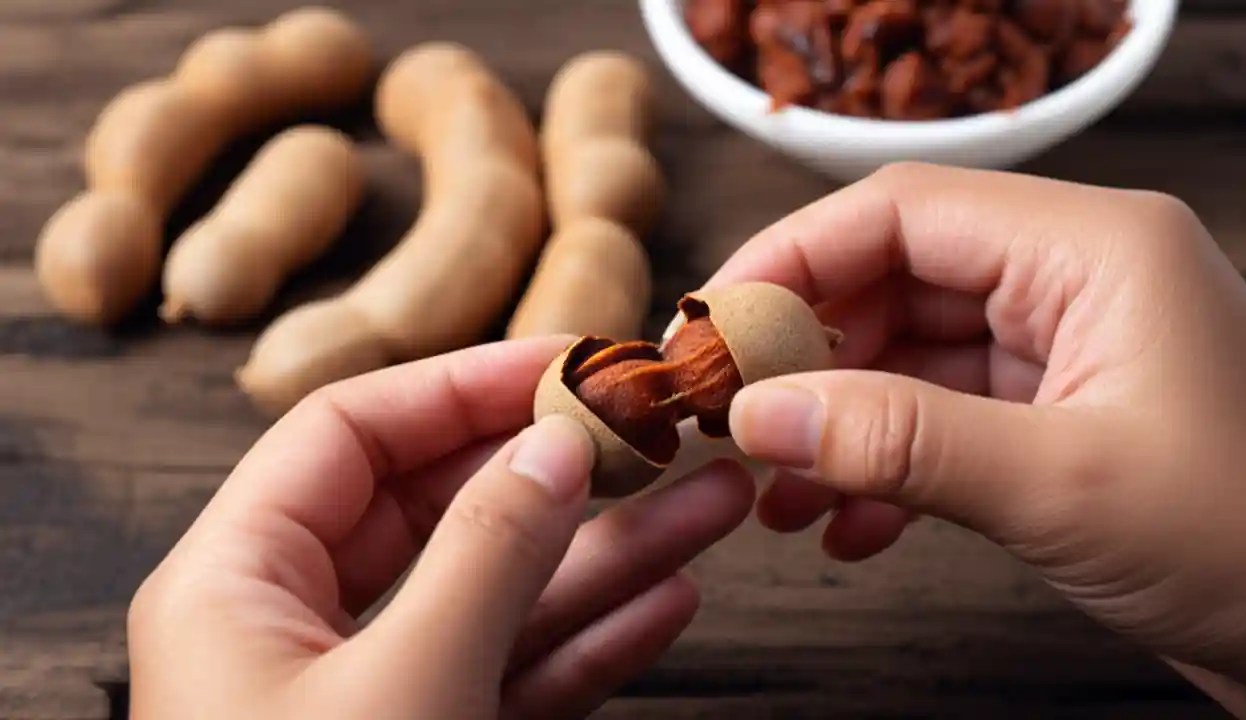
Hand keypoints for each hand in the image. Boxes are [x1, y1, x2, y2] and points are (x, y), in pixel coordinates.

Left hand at [126, 337, 753, 719]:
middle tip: (664, 432)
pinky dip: (594, 642)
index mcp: (240, 582)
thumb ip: (483, 556)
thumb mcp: (404, 686)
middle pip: (446, 509)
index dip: (462, 385)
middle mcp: (302, 625)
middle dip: (566, 473)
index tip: (567, 362)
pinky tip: (669, 601)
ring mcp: (376, 692)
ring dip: (610, 553)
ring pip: (504, 593)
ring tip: (713, 505)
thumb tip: (551, 447)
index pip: (352, 432)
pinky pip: (519, 672)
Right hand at [700, 163, 1245, 716]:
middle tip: (727, 414)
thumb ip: (901, 440)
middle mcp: (1073, 281)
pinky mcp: (1053, 419)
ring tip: (776, 491)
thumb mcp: (1062, 483)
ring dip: (836, 423)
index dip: (791, 259)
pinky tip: (848, 527)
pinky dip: (883, 468)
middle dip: (805, 354)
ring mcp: (1062, 352)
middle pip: (892, 280)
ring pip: (906, 358)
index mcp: (1092, 248)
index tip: (715, 326)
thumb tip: (762, 413)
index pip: (901, 212)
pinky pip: (937, 420)